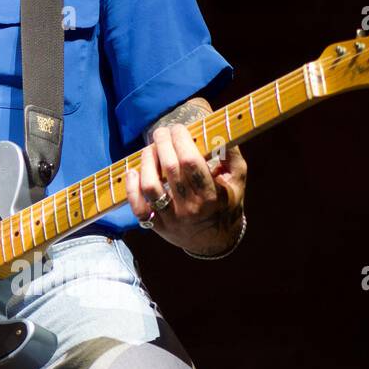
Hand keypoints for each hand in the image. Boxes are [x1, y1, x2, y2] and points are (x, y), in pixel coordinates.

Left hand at [126, 125, 247, 255]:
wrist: (215, 240)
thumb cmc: (226, 202)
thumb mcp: (237, 181)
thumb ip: (232, 156)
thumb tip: (220, 131)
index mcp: (212, 195)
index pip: (191, 162)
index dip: (181, 140)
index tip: (178, 128)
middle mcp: (190, 208)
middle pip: (170, 169)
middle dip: (162, 144)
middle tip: (161, 131)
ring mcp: (171, 219)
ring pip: (151, 187)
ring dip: (146, 162)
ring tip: (150, 149)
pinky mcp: (156, 226)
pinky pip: (138, 208)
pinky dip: (131, 189)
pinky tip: (134, 172)